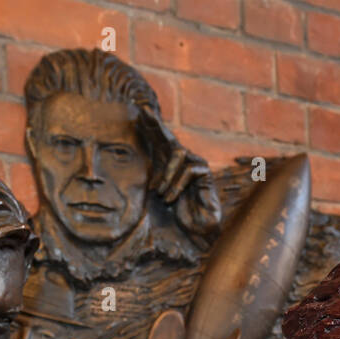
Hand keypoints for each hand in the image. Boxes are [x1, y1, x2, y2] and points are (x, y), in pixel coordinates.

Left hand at [137, 107, 219, 231]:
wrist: (198, 227)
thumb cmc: (179, 212)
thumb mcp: (160, 193)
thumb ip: (154, 178)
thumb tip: (134, 168)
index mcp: (171, 163)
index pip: (160, 141)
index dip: (150, 128)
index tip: (138, 115)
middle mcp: (184, 159)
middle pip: (168, 137)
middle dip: (155, 125)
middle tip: (143, 110)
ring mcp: (196, 164)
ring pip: (177, 155)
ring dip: (166, 175)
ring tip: (159, 193)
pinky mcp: (205, 173)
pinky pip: (188, 170)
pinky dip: (177, 184)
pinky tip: (170, 198)